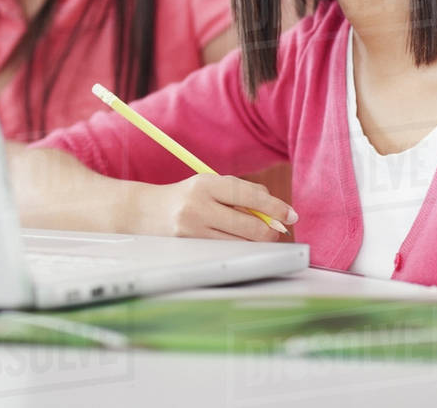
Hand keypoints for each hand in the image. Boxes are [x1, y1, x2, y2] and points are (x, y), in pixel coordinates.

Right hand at [133, 173, 297, 240]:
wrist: (145, 212)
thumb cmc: (187, 197)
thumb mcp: (210, 186)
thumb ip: (241, 195)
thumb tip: (275, 212)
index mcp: (206, 184)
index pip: (248, 195)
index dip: (274, 206)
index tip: (291, 215)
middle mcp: (198, 206)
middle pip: (249, 226)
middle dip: (269, 231)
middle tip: (276, 231)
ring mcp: (192, 230)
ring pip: (240, 244)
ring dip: (254, 242)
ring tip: (253, 235)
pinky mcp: (190, 249)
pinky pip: (226, 252)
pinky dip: (237, 248)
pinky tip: (235, 243)